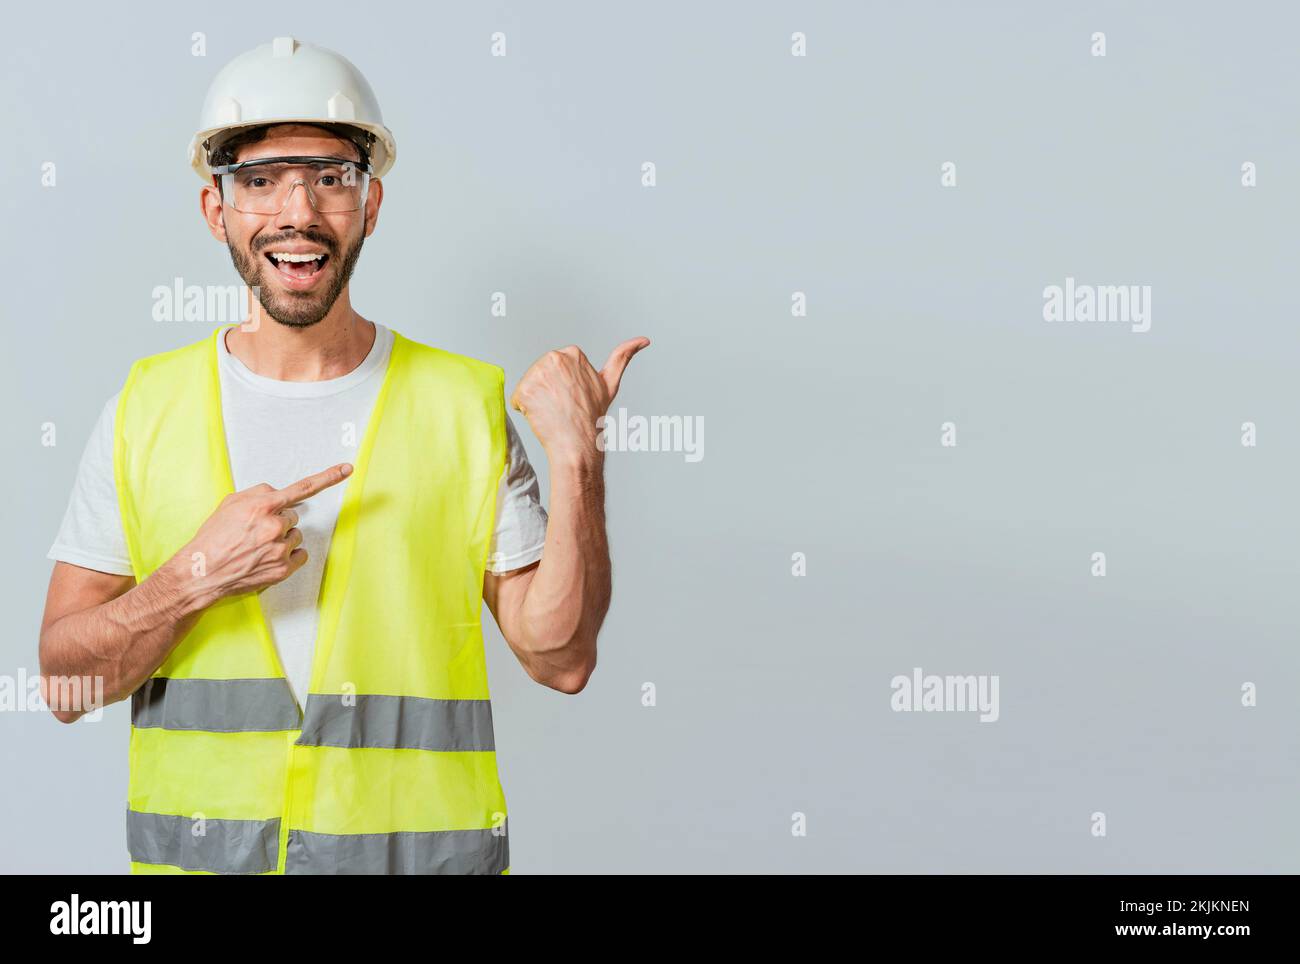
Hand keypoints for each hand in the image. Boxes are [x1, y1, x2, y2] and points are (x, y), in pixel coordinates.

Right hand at [170, 463, 352, 606]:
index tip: (347, 469)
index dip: (328, 477)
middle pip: (293, 517)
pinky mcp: (282, 569)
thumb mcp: (230, 503)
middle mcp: (274, 526)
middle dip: (279, 522)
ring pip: (296, 536)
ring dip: (282, 539)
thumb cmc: (213, 537)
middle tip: (256, 532)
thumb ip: (258, 494)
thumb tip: (277, 494)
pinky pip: (300, 555)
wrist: (202, 571)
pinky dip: (288, 556)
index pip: (302, 488)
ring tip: (258, 547)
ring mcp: (280, 549)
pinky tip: (268, 558)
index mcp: (262, 506)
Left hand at [510, 338, 649, 463]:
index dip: (563, 384)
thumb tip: (644, 340)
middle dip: (548, 389)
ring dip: (537, 399)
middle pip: (540, 373)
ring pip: (529, 385)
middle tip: (563, 406)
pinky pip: (518, 398)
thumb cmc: (593, 417)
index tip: (573, 397)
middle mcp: (553, 358)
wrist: (578, 443)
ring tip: (553, 411)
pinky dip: (526, 409)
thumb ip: (623, 357)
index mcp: (572, 353)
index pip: (555, 367)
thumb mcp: (610, 383)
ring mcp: (537, 374)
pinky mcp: (524, 390)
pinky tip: (542, 416)